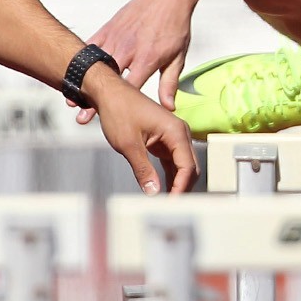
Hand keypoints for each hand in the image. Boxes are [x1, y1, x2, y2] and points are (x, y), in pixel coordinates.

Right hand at [72, 0, 195, 124]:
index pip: (130, 86)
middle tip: (81, 116)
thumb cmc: (175, 27)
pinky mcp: (108, 28)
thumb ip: (170, 83)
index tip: (109, 117)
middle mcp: (129, 49)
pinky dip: (80, 61)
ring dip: (83, 82)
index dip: (118, 103)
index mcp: (148, 58)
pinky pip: (90, 46)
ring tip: (71, 99)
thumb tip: (169, 108)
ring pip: (94, 64)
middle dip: (95, 98)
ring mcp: (116, 37)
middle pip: (108, 78)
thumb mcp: (178, 56)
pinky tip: (70, 74)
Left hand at [92, 80, 198, 194]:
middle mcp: (179, 133)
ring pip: (182, 165)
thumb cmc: (119, 110)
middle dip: (183, 187)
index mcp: (176, 131)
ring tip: (168, 202)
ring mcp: (172, 136)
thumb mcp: (129, 145)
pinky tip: (163, 189)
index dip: (182, 187)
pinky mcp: (164, 140)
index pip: (187, 166)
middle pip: (190, 166)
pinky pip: (172, 161)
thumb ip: (143, 170)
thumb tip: (153, 192)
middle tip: (171, 207)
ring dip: (177, 182)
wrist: (110, 93)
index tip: (172, 204)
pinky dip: (169, 175)